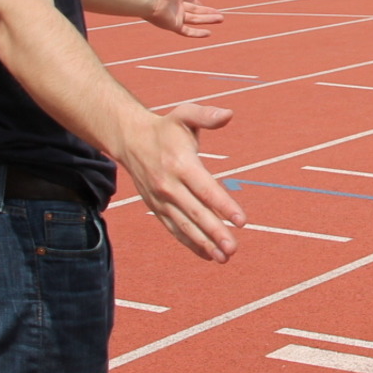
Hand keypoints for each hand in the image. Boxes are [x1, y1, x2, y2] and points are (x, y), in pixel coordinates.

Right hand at [116, 104, 243, 261]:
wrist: (130, 140)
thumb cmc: (165, 128)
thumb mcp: (184, 115)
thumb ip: (206, 115)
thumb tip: (228, 114)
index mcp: (181, 164)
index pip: (206, 189)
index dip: (224, 205)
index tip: (242, 221)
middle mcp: (170, 186)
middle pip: (196, 213)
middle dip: (215, 233)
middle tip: (234, 248)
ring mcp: (162, 200)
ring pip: (185, 226)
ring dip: (205, 243)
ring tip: (224, 258)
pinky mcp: (157, 208)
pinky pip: (175, 229)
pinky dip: (190, 243)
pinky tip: (208, 255)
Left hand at [144, 0, 223, 36]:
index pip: (189, 1)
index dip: (197, 3)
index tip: (204, 4)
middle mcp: (176, 8)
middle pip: (195, 12)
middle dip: (208, 13)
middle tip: (220, 15)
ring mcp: (175, 18)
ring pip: (196, 20)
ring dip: (208, 20)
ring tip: (221, 19)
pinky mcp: (174, 26)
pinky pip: (188, 32)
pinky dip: (198, 34)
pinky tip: (209, 34)